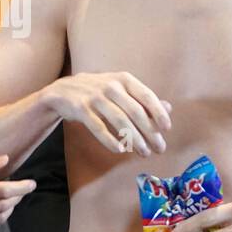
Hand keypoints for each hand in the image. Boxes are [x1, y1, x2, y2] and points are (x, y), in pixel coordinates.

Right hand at [45, 72, 171, 156]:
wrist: (62, 91)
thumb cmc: (98, 92)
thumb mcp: (120, 89)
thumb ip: (143, 98)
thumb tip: (168, 108)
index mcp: (123, 79)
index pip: (146, 95)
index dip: (158, 112)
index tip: (167, 129)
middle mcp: (110, 85)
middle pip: (135, 111)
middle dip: (150, 132)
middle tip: (159, 148)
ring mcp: (94, 97)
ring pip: (119, 121)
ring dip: (134, 139)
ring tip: (144, 153)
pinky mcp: (80, 109)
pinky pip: (98, 128)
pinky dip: (110, 140)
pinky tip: (120, 150)